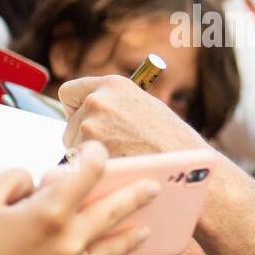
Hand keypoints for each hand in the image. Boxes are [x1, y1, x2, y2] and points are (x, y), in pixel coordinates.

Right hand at [0, 142, 157, 254]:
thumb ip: (17, 178)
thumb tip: (39, 183)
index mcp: (50, 211)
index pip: (89, 172)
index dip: (96, 156)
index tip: (97, 151)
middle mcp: (68, 242)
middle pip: (114, 210)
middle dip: (136, 194)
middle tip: (154, 187)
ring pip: (110, 247)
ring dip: (130, 233)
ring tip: (145, 227)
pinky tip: (106, 253)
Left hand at [59, 75, 208, 158]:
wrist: (186, 162)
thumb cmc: (170, 139)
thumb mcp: (142, 105)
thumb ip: (113, 104)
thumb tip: (89, 111)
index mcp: (111, 84)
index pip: (68, 92)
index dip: (75, 109)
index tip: (83, 120)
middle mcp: (98, 100)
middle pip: (69, 123)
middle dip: (82, 137)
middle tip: (112, 148)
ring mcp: (92, 126)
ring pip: (72, 146)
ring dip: (89, 156)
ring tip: (121, 159)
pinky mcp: (91, 152)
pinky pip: (78, 165)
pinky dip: (92, 170)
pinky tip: (115, 169)